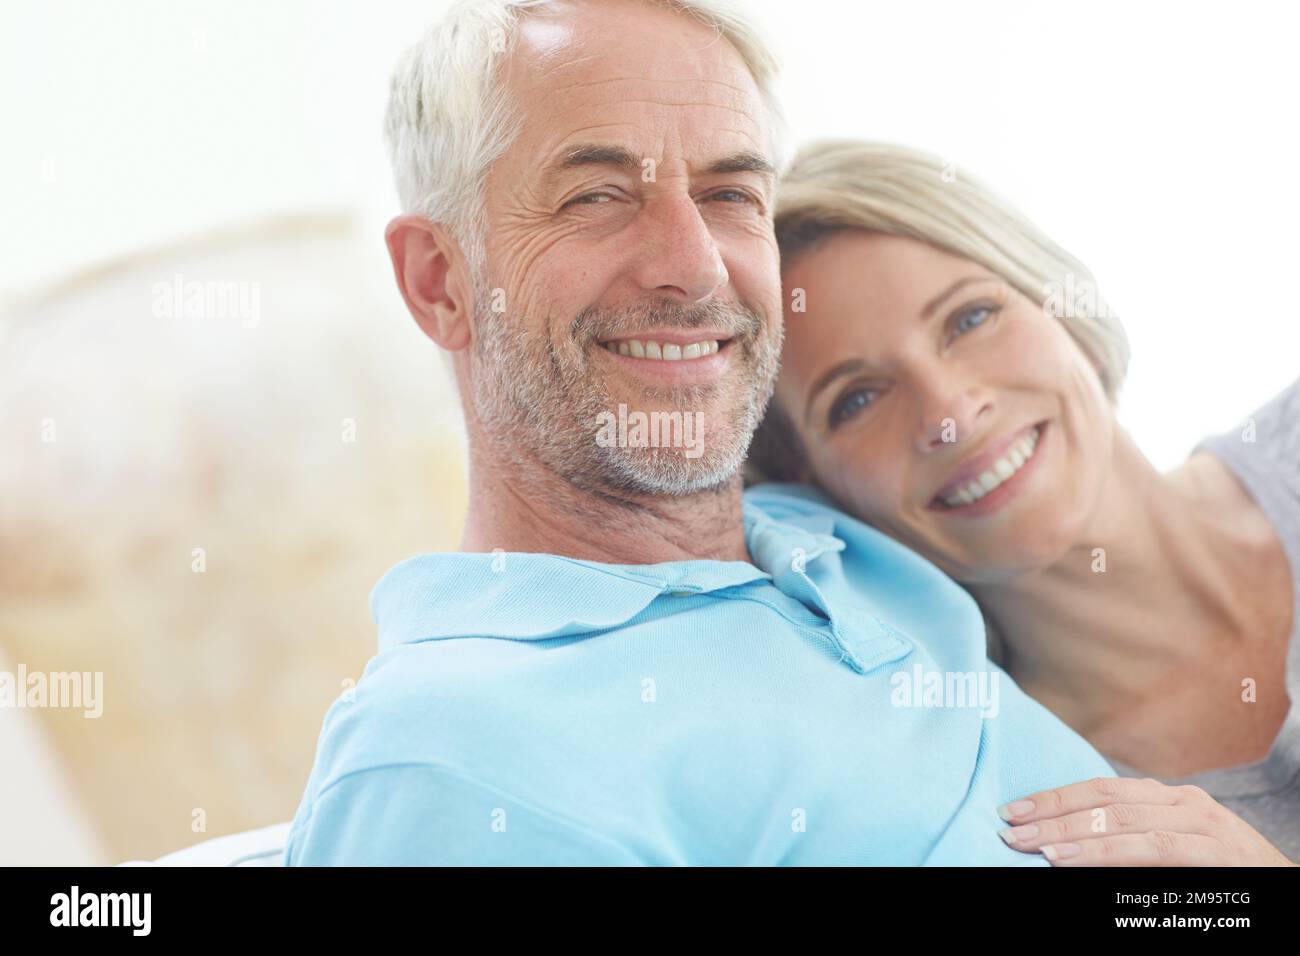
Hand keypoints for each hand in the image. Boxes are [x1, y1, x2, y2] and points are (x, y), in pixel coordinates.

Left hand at [996, 776, 1295, 865]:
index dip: (1052, 798)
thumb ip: (1127, 841)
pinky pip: (1151, 849)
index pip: (1098, 789)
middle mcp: (1183, 801)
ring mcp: (1202, 823)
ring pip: (1121, 821)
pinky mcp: (1215, 851)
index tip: (1011, 809)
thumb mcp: (1170, 851)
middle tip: (1008, 826)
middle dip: (1050, 813)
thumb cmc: (1222, 877)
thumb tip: (1063, 842)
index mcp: (1167, 798)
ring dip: (1069, 833)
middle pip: (1102, 799)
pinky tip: (1070, 858)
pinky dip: (1105, 852)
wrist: (1288, 889)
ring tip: (1030, 845)